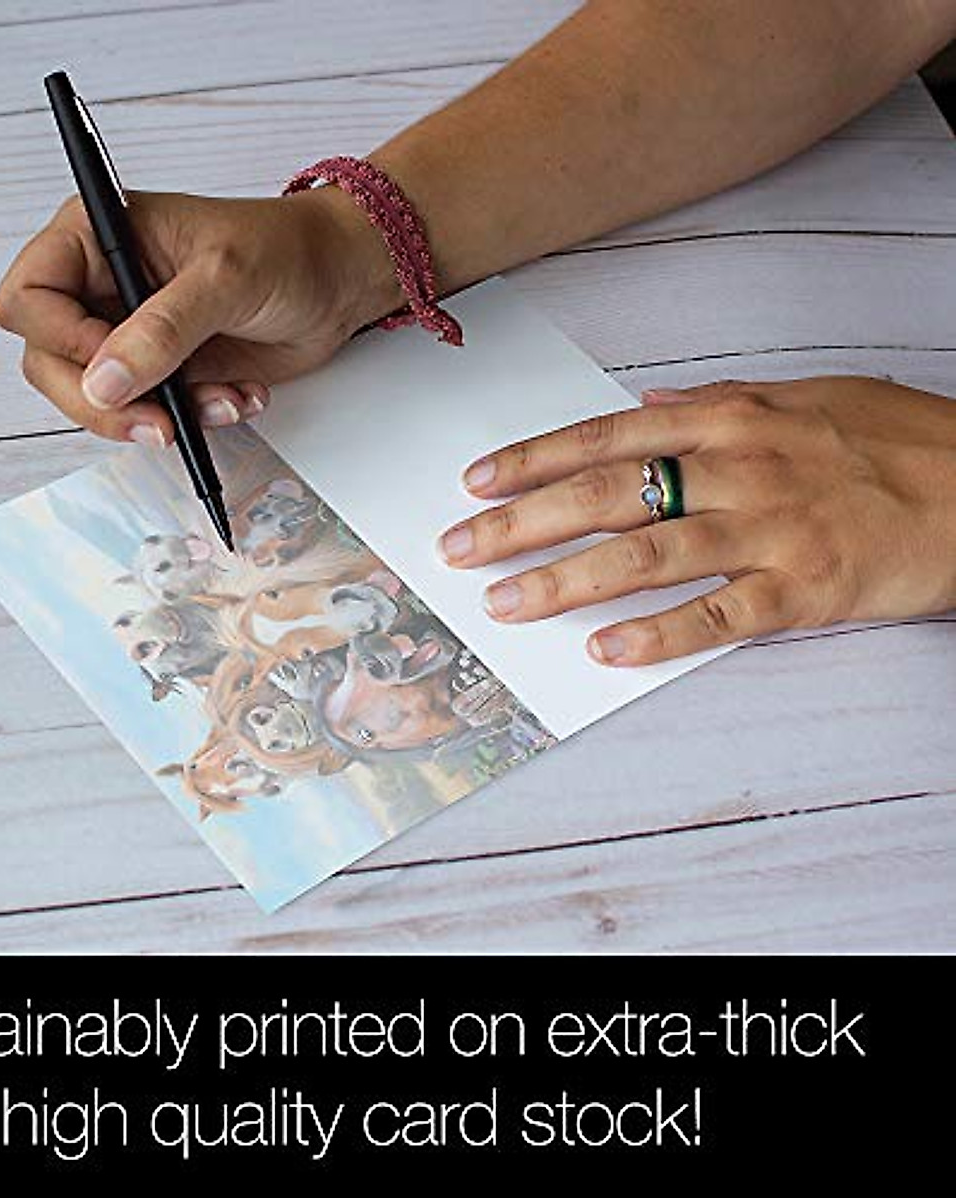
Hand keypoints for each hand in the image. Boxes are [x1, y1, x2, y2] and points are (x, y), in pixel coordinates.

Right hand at [0, 188, 398, 444]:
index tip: (112, 368)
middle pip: (48, 363)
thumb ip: (162, 330)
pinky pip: (151, 415)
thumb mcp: (224, 278)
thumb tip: (103, 380)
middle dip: (103, 402)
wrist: (338, 282)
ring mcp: (129, 335)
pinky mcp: (163, 373)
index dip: (61, 342)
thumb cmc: (285, 250)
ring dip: (158, 415)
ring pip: (98, 400)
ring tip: (222, 398)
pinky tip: (237, 395)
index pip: (29, 298)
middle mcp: (102, 287)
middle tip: (158, 422)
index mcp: (96, 236)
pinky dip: (194, 420)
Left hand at [438, 377, 955, 665]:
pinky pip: (718, 615)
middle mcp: (738, 468)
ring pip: (646, 553)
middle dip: (520, 524)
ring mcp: (770, 530)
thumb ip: (711, 404)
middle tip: (459, 551)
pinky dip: (659, 633)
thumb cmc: (889, 441)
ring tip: (504, 603)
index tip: (475, 483)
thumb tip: (640, 405)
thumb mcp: (796, 398)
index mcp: (729, 418)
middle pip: (606, 495)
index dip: (532, 460)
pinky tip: (606, 649)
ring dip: (565, 580)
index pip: (605, 436)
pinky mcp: (804, 590)